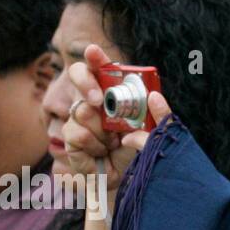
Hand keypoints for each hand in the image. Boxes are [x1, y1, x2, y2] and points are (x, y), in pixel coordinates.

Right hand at [63, 44, 172, 220]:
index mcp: (110, 93)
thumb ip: (158, 115)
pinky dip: (95, 145)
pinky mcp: (70, 138)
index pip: (99, 68)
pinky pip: (79, 133)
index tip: (93, 51)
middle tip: (99, 101)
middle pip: (78, 76)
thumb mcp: (152, 131)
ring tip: (112, 142)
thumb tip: (154, 97)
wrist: (124, 178)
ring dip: (102, 131)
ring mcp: (78, 118)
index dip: (95, 57)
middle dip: (88, 85)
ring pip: (83, 111)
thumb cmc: (136, 150)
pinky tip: (101, 152)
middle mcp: (91, 101)